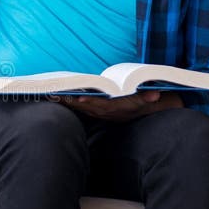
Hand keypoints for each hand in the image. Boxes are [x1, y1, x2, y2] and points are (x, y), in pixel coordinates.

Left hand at [53, 89, 183, 120]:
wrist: (149, 112)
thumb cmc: (147, 102)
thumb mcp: (150, 99)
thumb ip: (149, 97)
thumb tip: (154, 95)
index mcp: (118, 108)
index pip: (103, 106)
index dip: (91, 103)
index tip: (80, 99)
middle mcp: (108, 113)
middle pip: (87, 108)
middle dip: (72, 102)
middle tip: (56, 95)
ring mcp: (103, 113)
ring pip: (83, 109)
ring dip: (69, 103)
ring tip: (54, 95)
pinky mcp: (100, 112)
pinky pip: (83, 109)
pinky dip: (73, 104)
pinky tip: (62, 98)